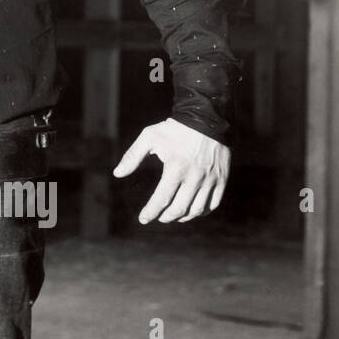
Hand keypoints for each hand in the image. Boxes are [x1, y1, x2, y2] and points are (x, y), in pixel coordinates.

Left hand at [112, 118, 229, 223]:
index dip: (151, 212)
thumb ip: (132, 156)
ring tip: (173, 216)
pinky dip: (202, 211)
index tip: (143, 219)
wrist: (206, 119)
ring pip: (197, 209)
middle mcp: (195, 176)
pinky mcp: (222, 178)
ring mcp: (210, 179)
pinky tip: (192, 211)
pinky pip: (213, 203)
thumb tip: (117, 174)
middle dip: (166, 217)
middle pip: (180, 208)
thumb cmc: (174, 129)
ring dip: (183, 217)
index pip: (161, 198)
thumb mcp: (149, 137)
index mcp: (176, 168)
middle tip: (159, 218)